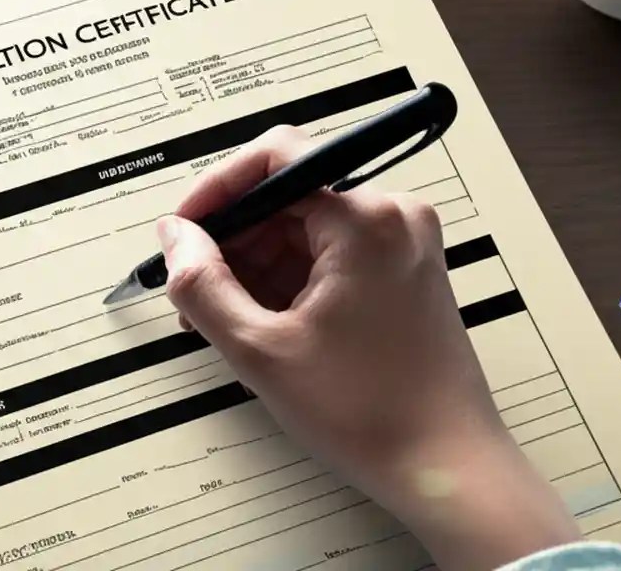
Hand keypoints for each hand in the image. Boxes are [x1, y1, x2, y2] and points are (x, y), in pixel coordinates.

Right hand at [158, 125, 577, 569]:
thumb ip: (201, 285)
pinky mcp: (404, 267)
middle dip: (235, 236)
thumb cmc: (374, 414)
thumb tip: (175, 240)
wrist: (445, 464)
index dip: (216, 188)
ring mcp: (403, 241)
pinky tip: (268, 320)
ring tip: (232, 317)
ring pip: (307, 223)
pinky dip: (292, 275)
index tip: (186, 228)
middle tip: (198, 286)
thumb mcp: (260, 350)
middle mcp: (393, 217)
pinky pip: (332, 249)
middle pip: (288, 192)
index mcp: (366, 221)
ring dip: (259, 260)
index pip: (275, 156)